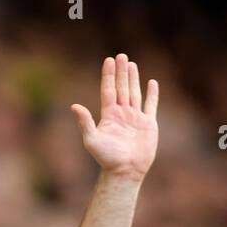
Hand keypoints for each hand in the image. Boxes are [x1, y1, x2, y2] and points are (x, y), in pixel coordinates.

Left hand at [71, 54, 158, 180]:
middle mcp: (121, 114)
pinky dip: (152, 94)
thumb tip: (74, 106)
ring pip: (134, 93)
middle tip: (121, 56)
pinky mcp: (148, 124)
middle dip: (121, 72)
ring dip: (133, 79)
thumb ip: (84, 122)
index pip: (108, 90)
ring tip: (132, 64)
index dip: (108, 75)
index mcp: (108, 116)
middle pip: (121, 88)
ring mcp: (135, 118)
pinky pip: (150, 105)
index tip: (109, 60)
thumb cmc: (107, 158)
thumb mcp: (92, 139)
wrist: (125, 171)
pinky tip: (151, 83)